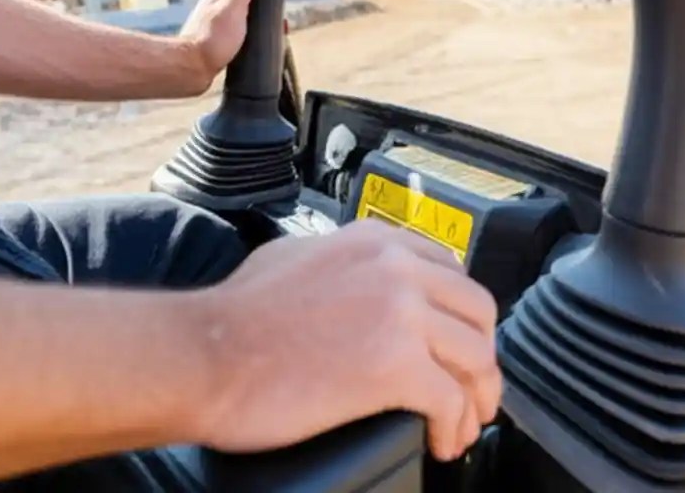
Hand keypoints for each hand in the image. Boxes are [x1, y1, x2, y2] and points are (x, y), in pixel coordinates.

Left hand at [178, 0, 260, 90]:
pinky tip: (250, 31)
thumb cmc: (212, 39)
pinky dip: (244, 23)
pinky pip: (233, 23)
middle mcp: (214, 2)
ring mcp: (213, 20)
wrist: (192, 69)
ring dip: (248, 5)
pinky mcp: (215, 37)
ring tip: (264, 10)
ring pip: (234, 5)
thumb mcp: (234, 7)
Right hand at [189, 219, 500, 460]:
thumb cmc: (231, 317)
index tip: (458, 342)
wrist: (203, 353)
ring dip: (477, 398)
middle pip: (477, 312)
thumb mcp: (292, 257)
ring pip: (476, 358)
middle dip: (481, 357)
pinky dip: (454, 428)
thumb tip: (353, 280)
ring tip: (464, 424)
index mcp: (375, 242)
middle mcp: (396, 269)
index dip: (461, 316)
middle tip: (474, 388)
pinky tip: (442, 443)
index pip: (451, 271)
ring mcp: (400, 314)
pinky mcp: (396, 366)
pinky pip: (451, 401)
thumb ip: (338, 262)